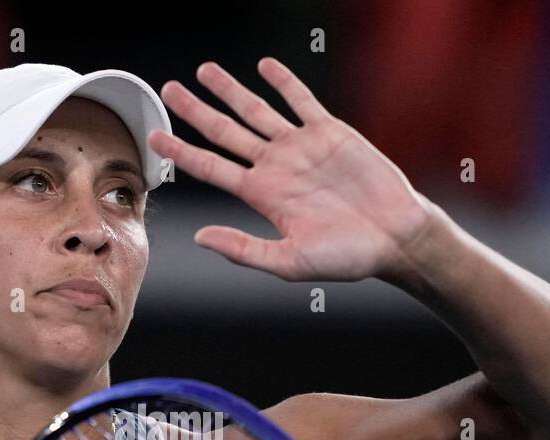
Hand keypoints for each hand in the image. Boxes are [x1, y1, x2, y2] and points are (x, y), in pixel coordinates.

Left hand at [149, 57, 436, 284]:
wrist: (395, 238)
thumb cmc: (346, 257)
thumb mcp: (289, 262)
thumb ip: (243, 249)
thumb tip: (199, 238)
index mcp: (262, 195)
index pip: (211, 167)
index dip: (181, 152)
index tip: (154, 138)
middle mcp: (276, 167)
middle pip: (225, 132)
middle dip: (195, 111)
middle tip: (169, 90)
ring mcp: (301, 147)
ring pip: (257, 111)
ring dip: (231, 91)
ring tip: (204, 71)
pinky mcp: (330, 133)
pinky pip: (301, 101)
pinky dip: (284, 82)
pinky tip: (265, 67)